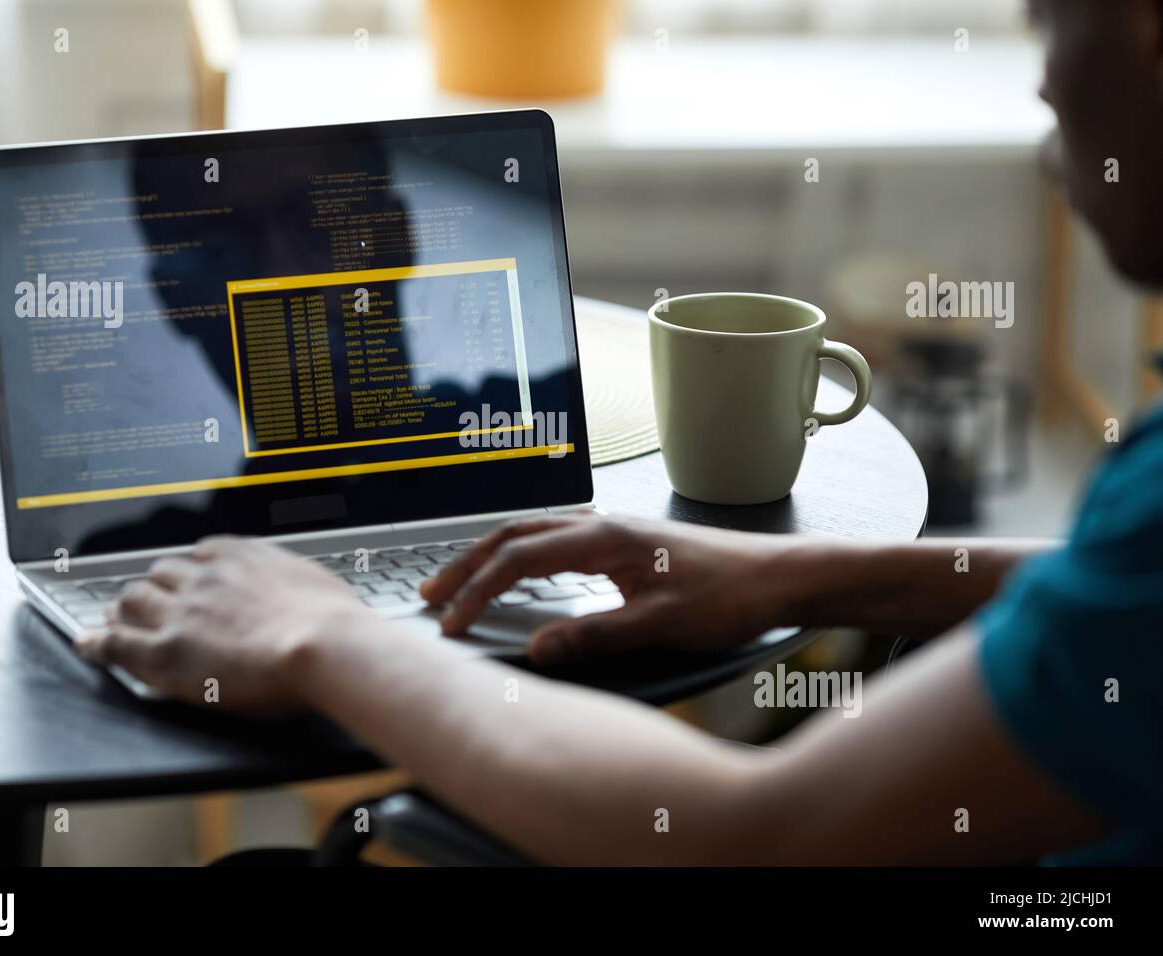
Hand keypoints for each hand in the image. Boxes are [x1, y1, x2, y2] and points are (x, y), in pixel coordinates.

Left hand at [75, 536, 375, 716]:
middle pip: (162, 574)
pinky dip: (97, 642)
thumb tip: (307, 596)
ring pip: (134, 600)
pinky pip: (116, 641)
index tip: (188, 579)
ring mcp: (182, 613)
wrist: (325, 644)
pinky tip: (89, 645)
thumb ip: (296, 585)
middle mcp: (206, 577)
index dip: (190, 570)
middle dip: (154, 588)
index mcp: (242, 557)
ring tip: (118, 621)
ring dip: (126, 610)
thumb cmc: (336, 623)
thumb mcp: (318, 584)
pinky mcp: (166, 651)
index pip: (201, 554)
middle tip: (148, 602)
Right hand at [419, 514, 802, 666]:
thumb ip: (595, 635)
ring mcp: (612, 530)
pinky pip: (554, 541)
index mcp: (603, 538)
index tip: (450, 623)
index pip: (517, 560)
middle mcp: (601, 525)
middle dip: (465, 564)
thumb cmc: (730, 595)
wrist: (780, 576)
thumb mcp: (661, 624)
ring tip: (458, 582)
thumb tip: (537, 648)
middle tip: (428, 595)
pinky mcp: (623, 544)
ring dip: (490, 556)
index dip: (476, 592)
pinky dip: (519, 556)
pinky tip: (518, 576)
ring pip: (531, 533)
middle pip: (513, 535)